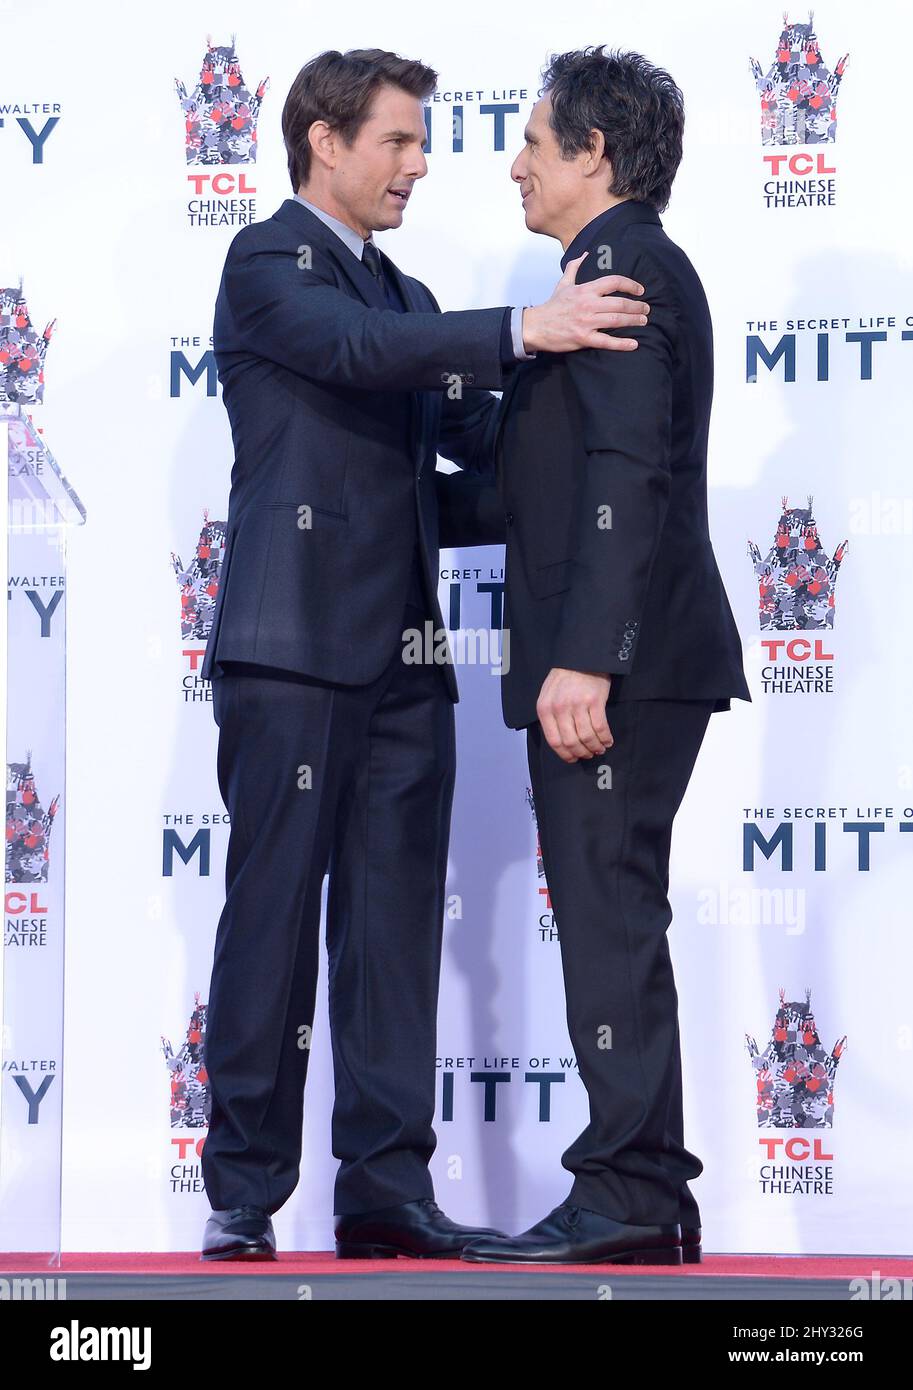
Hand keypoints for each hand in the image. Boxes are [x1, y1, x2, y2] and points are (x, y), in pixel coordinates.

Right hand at [521, 254, 648, 353]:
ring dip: (633, 320)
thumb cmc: (552, 306)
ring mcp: (586, 322)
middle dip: (637, 306)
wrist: (536, 326)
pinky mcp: (584, 338)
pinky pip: (606, 341)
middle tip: (646, 309)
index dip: (630, 285)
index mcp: (585, 289)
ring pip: (616, 320)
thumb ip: (575, 267)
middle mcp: (588, 304)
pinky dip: (622, 344)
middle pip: (619, 303)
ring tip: (643, 321)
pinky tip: (634, 344)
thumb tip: (585, 254)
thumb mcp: (563, 283)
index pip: (614, 282)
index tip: (640, 290)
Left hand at [536, 667, 612, 762]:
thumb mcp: (548, 695)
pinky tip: (607, 740)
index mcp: (545, 708)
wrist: (581, 657)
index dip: (564, 754)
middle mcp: (559, 708)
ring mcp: (577, 705)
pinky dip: (605, 738)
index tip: (572, 758)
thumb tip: (560, 740)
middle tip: (588, 755)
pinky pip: (600, 727)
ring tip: (599, 749)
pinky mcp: (594, 701)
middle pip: (571, 742)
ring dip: (594, 747)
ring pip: (586, 737)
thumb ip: (550, 716)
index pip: (554, 740)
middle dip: (581, 753)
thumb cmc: (565, 677)